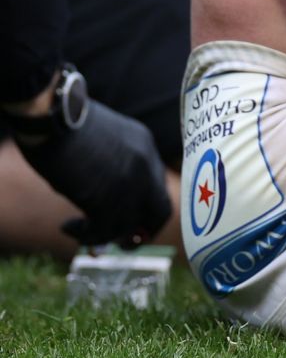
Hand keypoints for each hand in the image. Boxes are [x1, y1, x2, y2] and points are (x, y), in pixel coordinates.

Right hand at [14, 100, 171, 247]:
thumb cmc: (65, 122)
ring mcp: (130, 184)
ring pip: (130, 226)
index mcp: (146, 146)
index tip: (130, 218)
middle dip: (145, 231)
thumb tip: (103, 196)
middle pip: (161, 211)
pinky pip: (105, 231)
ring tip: (78, 230)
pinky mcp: (108, 199)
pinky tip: (68, 227)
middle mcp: (145, 166)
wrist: (53, 114)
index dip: (145, 206)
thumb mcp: (103, 139)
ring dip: (106, 236)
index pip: (158, 186)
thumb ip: (114, 162)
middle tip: (124, 242)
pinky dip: (87, 236)